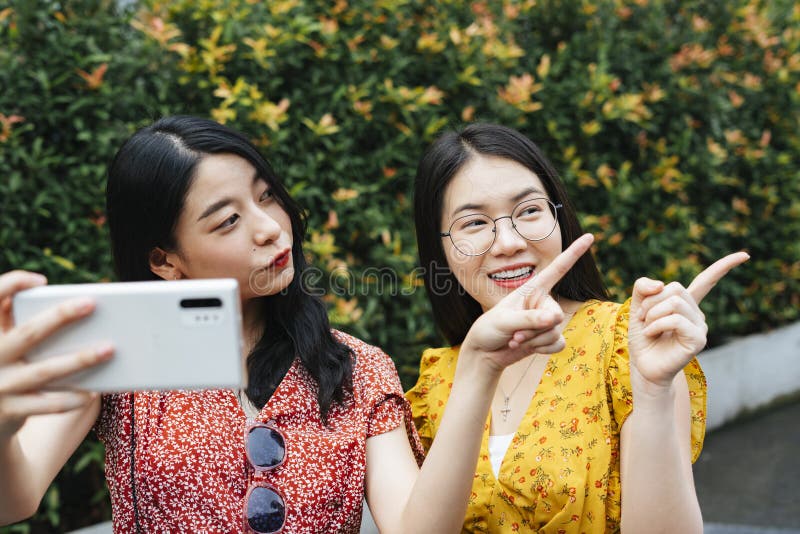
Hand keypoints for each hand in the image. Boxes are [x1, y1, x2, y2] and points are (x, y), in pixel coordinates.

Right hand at [0, 271, 112, 438]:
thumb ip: (20, 325)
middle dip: (60, 316)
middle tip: (92, 303)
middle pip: (29, 333)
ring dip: (80, 359)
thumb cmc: (6, 370)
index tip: (41, 281)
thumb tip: (67, 307)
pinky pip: (49, 404)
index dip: (11, 286)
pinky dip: (73, 397)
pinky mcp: (11, 411)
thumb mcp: (3, 345)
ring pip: (46, 370)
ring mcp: (0, 385)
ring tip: (109, 348)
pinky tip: (93, 391)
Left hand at [461, 234, 594, 372]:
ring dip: (535, 341)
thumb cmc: (489, 329)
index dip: (574, 252)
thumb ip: (529, 320)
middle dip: (535, 330)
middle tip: (515, 335)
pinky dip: (542, 349)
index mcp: (532, 289)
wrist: (485, 353)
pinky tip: (526, 348)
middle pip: (556, 315)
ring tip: (515, 340)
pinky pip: (558, 344)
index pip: (558, 269)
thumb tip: (555, 319)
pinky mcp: (549, 338)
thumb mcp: (504, 321)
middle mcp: (542, 302)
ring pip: (556, 332)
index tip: (590, 236)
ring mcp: (547, 320)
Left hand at [627, 252, 749, 389]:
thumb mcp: (637, 306)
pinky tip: (651, 334)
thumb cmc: (643, 338)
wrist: (643, 365)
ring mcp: (700, 326)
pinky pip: (675, 319)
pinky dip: (656, 324)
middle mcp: (697, 313)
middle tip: (642, 318)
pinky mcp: (698, 339)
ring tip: (647, 327)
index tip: (745, 255)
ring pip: (674, 302)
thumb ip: (643, 287)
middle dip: (651, 301)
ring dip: (652, 313)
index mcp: (685, 304)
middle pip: (675, 288)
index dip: (724, 266)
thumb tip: (660, 283)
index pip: (707, 281)